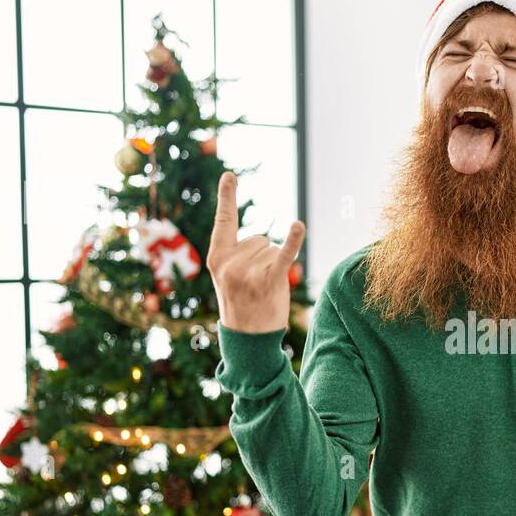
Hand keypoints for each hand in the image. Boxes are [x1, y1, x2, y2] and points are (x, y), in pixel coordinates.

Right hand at [206, 172, 304, 333]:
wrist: (248, 340)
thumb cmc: (242, 304)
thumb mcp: (229, 277)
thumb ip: (237, 254)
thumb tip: (266, 239)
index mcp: (216, 257)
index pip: (224, 221)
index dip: (227, 197)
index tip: (229, 175)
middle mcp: (229, 263)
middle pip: (261, 238)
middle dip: (264, 257)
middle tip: (255, 284)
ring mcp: (247, 273)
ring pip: (274, 249)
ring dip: (275, 266)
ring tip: (264, 289)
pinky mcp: (268, 282)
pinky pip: (284, 256)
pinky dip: (293, 241)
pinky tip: (298, 226)